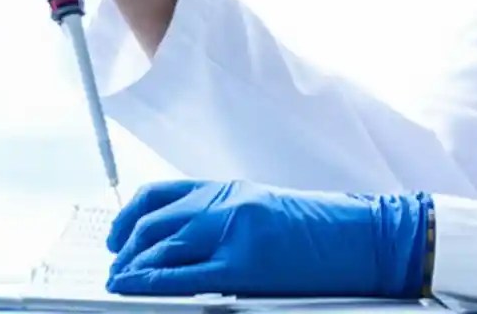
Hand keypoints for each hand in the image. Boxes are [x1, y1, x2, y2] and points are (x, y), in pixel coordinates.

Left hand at [105, 180, 431, 297]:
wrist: (363, 237)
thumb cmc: (320, 229)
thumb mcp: (263, 210)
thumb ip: (222, 218)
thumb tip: (180, 241)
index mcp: (228, 188)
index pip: (161, 195)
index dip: (128, 216)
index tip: (116, 235)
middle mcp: (225, 204)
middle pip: (154, 223)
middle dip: (125, 247)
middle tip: (113, 265)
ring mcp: (233, 233)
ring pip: (162, 248)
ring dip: (132, 266)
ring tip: (118, 281)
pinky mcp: (244, 266)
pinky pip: (183, 276)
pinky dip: (152, 283)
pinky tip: (136, 288)